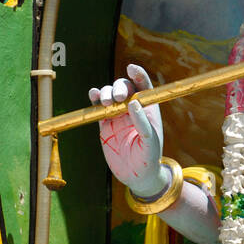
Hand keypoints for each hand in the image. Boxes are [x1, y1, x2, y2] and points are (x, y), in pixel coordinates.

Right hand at [90, 63, 166, 197]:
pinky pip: (98, 106)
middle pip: (124, 88)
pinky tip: (94, 96)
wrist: (137, 176)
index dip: (138, 75)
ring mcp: (117, 115)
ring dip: (106, 93)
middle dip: (119, 88)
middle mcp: (132, 108)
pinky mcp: (104, 123)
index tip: (131, 68)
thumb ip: (142, 122)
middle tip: (117, 99)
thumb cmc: (149, 158)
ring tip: (106, 103)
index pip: (144, 86)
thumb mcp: (150, 141)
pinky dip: (95, 98)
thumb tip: (134, 102)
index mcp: (148, 109)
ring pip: (109, 95)